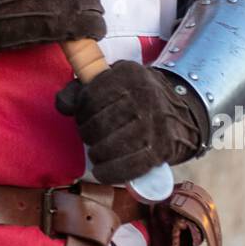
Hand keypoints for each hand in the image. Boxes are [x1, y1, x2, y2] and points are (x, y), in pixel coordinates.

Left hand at [55, 59, 208, 182]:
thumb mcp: (113, 81)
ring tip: (97, 152)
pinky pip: (129, 166)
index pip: (91, 95)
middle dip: (88, 133)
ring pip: (110, 145)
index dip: (81, 109)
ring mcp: (155, 123)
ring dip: (97, 153)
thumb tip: (62, 106)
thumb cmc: (137, 97)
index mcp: (130, 73)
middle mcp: (144, 96)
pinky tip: (101, 171)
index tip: (83, 115)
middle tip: (91, 136)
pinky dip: (110, 172)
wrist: (182, 114)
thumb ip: (81, 89)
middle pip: (99, 123)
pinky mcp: (162, 149)